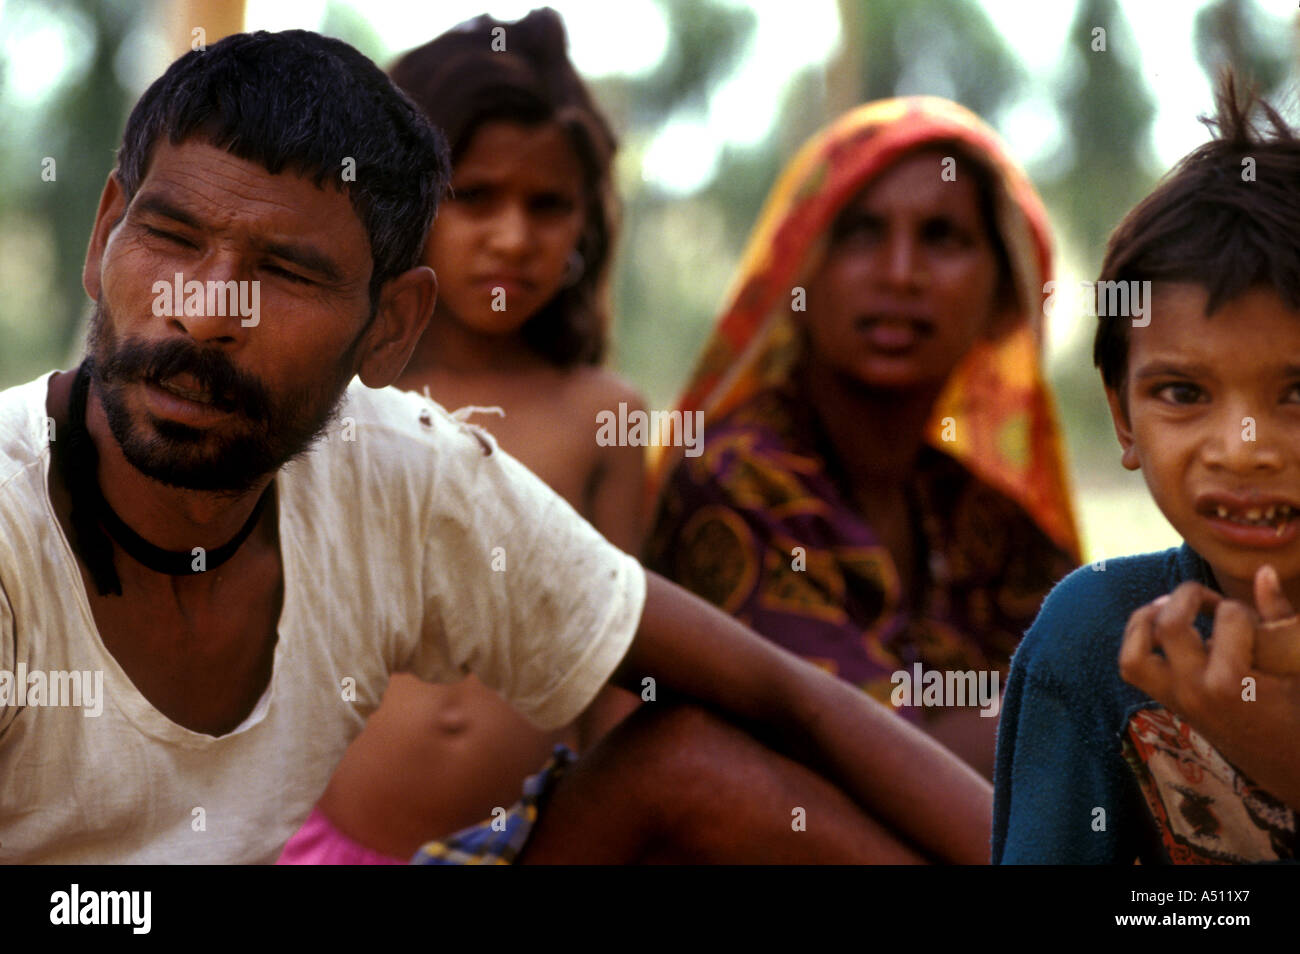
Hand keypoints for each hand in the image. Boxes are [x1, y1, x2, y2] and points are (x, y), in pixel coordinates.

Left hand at [1118, 571, 1299, 811]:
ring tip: (1169, 605)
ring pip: (1134, 652)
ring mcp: (1176, 698)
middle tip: (1208, 599)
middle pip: (1170, 625)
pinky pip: (1132, 666)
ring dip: (1146, 619)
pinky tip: (1161, 625)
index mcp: (1232, 680)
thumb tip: (1264, 572)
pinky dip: (1137, 640)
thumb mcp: (1294, 662)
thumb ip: (1279, 617)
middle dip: (1189, 596)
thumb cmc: (1295, 707)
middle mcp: (1195, 690)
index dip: (1243, 609)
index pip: (1230, 617)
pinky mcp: (1167, 701)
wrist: (1283, 762)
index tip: (1256, 624)